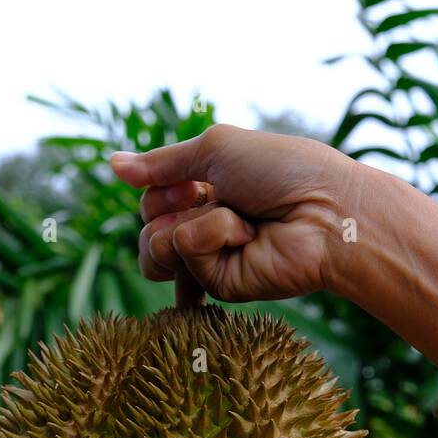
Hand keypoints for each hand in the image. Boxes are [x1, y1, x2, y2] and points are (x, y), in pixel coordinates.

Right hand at [110, 124, 347, 302]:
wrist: (326, 210)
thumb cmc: (284, 173)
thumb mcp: (216, 150)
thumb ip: (161, 164)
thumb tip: (111, 164)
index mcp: (205, 199)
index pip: (150, 201)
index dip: (164, 186)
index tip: (200, 179)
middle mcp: (205, 233)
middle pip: (145, 230)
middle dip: (168, 207)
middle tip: (211, 198)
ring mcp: (211, 264)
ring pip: (152, 248)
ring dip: (187, 221)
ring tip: (233, 220)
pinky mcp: (218, 287)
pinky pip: (183, 252)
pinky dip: (211, 233)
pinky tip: (245, 237)